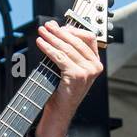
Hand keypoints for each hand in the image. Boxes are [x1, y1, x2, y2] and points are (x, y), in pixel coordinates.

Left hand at [34, 20, 102, 136]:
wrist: (60, 110)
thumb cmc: (62, 90)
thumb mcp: (68, 67)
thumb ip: (66, 51)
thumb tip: (56, 30)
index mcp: (95, 63)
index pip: (89, 38)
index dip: (74, 30)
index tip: (60, 26)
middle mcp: (94, 66)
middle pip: (76, 41)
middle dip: (59, 32)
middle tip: (47, 26)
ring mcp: (87, 71)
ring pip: (67, 48)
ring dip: (52, 38)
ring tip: (42, 33)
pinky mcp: (77, 75)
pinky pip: (60, 57)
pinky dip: (48, 48)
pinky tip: (41, 44)